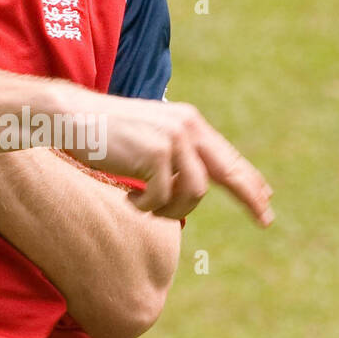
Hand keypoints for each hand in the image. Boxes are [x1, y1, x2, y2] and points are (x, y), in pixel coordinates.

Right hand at [61, 92, 273, 224]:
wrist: (73, 116)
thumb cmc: (104, 132)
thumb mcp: (148, 137)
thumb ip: (174, 154)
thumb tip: (195, 188)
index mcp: (189, 122)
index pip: (227, 156)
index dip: (249, 180)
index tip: (265, 200)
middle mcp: (188, 128)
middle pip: (228, 172)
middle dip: (249, 198)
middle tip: (266, 220)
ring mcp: (173, 139)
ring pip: (193, 194)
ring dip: (171, 210)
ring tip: (147, 206)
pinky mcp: (156, 154)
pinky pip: (161, 198)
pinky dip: (144, 206)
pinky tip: (128, 197)